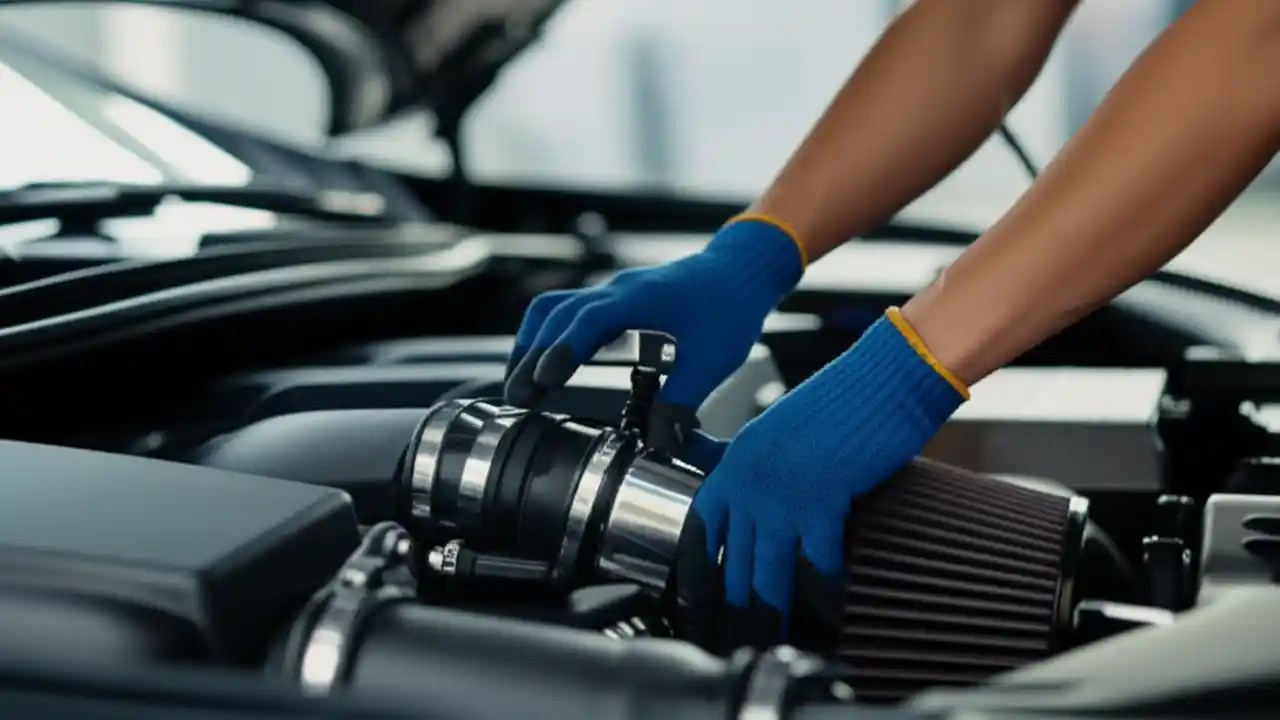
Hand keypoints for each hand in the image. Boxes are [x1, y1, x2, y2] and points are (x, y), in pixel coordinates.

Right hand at [504, 216, 804, 451]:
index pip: (588, 320)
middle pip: (556, 315)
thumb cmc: (731, 307)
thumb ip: (683, 401)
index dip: (563, 348)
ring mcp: (611, 293)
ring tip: (520, 384)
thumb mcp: (714, 359)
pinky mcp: (612, 301)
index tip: (544, 380)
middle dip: (532, 356)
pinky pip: (564, 312)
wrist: (740, 270)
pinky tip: (545, 367)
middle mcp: (617, 291)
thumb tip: (660, 445)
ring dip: (531, 344)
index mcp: (639, 299)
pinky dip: (547, 338)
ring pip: (553, 309)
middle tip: (518, 398)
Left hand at [675, 308, 967, 649]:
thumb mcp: (779, 428)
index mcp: (737, 460)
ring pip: (769, 570)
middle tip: (740, 626)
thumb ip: (754, 462)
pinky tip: (829, 604)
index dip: (698, 565)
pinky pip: (817, 562)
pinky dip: (825, 588)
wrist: (883, 377)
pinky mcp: (822, 502)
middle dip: (737, 600)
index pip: (701, 525)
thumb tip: (743, 489)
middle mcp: (750, 479)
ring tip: (778, 633)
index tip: (700, 594)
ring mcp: (782, 494)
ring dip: (776, 608)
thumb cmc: (841, 400)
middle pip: (734, 557)